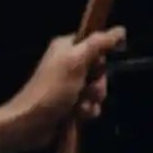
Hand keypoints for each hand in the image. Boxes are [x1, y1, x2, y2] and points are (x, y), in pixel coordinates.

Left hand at [0, 28, 125, 151]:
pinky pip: (92, 104)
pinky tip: (79, 115)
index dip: (100, 56)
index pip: (95, 43)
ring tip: (80, 107)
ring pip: (98, 88)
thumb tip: (121, 30)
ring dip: (93, 99)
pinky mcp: (71, 104)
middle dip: (98, 83)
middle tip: (87, 89)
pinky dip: (88, 110)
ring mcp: (70, 85)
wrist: (30, 123)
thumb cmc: (52, 89)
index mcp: (67, 47)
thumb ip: (99, 44)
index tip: (97, 65)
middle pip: (100, 68)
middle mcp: (69, 63)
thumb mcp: (76, 61)